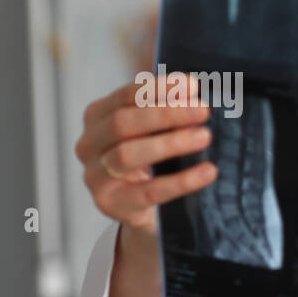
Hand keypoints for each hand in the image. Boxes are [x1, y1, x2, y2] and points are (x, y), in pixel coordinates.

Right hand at [74, 71, 218, 235]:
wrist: (145, 210)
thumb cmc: (151, 161)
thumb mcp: (155, 132)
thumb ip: (167, 110)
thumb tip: (192, 88)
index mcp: (97, 118)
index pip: (125, 97)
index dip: (159, 89)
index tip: (193, 86)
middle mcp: (89, 145)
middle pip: (123, 122)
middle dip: (166, 114)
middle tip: (203, 111)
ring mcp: (96, 176)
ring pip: (128, 155)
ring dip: (170, 143)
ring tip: (205, 137)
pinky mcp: (112, 204)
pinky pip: (149, 192)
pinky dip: (181, 181)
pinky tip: (208, 172)